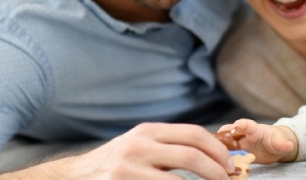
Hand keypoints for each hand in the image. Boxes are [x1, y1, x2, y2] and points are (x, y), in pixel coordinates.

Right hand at [56, 123, 234, 179]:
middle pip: (191, 156)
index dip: (218, 150)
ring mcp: (127, 168)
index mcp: (148, 131)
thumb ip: (171, 146)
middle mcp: (138, 146)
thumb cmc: (117, 163)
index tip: (230, 165)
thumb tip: (215, 154)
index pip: (194, 134)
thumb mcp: (141, 145)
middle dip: (216, 171)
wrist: (74, 177)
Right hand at [218, 119, 296, 163]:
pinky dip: (222, 157)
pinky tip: (218, 164)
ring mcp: (239, 144)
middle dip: (222, 136)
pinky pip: (227, 154)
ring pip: (225, 143)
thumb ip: (282, 144)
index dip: (240, 125)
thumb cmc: (276, 140)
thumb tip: (289, 145)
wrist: (274, 147)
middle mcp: (243, 135)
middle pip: (229, 131)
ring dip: (219, 147)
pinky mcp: (237, 153)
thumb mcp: (280, 142)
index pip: (246, 124)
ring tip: (213, 154)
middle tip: (215, 143)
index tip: (234, 127)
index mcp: (254, 129)